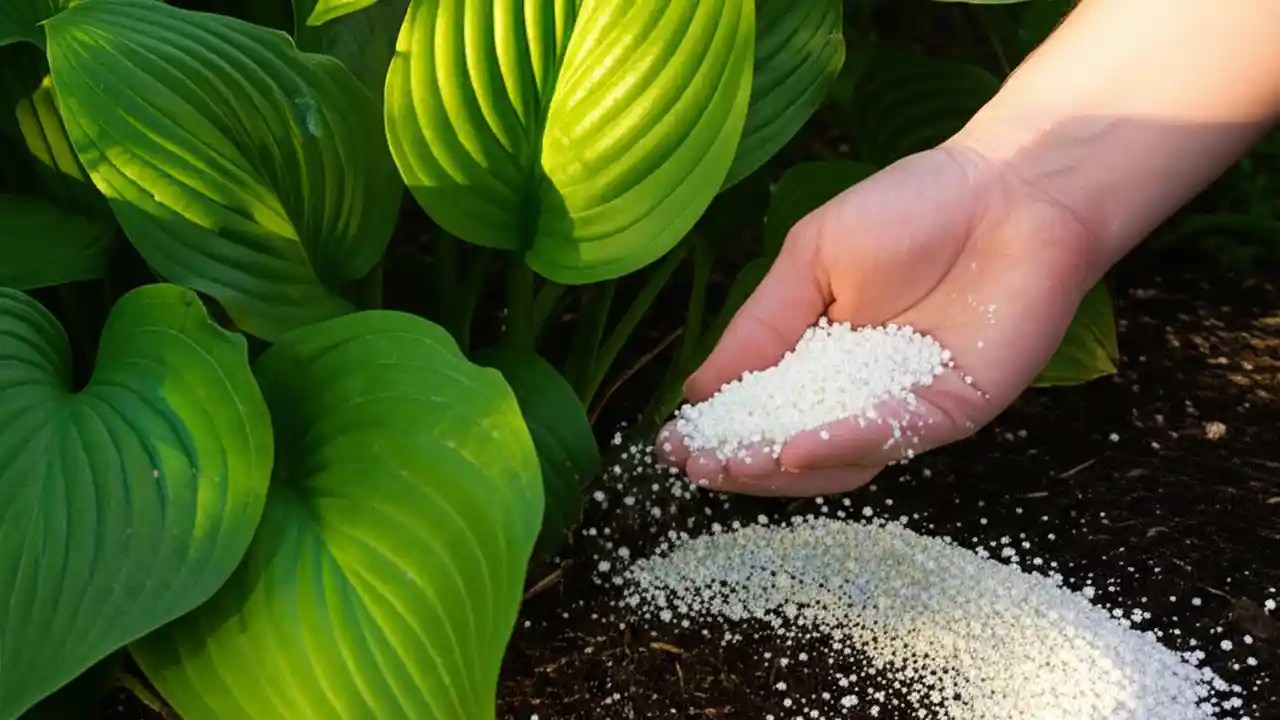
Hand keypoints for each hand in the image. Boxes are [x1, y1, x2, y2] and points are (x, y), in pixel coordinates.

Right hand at [658, 142, 1099, 495]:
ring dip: (785, 467)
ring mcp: (908, 406)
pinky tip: (798, 445)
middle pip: (795, 450)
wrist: (1009, 185)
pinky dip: (846, 443)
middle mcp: (862, 395)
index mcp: (821, 360)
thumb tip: (695, 390)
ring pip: (841, 460)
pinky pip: (896, 435)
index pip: (761, 410)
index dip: (718, 430)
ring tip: (736, 463)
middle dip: (744, 461)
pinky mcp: (955, 407)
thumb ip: (760, 324)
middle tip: (698, 465)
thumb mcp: (810, 259)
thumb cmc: (912, 206)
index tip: (672, 442)